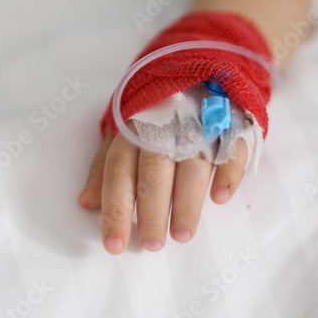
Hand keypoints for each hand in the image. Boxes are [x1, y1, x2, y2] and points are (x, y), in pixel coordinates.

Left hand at [77, 121, 248, 253]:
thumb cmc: (154, 112)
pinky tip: (219, 197)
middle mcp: (163, 127)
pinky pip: (230, 149)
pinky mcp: (231, 123)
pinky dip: (226, 174)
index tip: (115, 245)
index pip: (119, 171)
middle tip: (151, 244)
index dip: (116, 209)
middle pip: (154, 172)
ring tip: (181, 234)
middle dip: (151, 211)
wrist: (199, 72)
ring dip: (186, 203)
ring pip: (191, 166)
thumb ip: (103, 166)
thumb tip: (86, 202)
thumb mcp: (122, 133)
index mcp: (133, 129)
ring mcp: (199, 124)